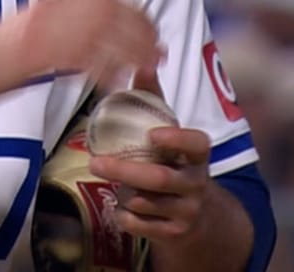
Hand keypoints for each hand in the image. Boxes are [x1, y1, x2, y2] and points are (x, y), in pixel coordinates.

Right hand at [0, 0, 160, 102]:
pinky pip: (83, 60)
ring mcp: (43, 31)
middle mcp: (49, 11)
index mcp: (48, 3)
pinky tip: (119, 81)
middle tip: (160, 49)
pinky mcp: (36, 55)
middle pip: (110, 12)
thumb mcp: (25, 32)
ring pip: (102, 34)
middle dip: (141, 30)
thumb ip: (54, 30)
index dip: (133, 12)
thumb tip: (84, 38)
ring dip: (132, 49)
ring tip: (150, 65)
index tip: (151, 27)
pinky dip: (106, 70)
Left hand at [89, 66, 213, 243]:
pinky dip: (125, 216)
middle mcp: (196, 183)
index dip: (178, 139)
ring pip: (148, 203)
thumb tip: (141, 61)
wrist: (196, 214)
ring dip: (123, 192)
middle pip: (161, 179)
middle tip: (95, 162)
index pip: (197, 144)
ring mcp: (186, 210)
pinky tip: (117, 207)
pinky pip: (141, 226)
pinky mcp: (174, 233)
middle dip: (126, 171)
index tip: (154, 134)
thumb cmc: (173, 161)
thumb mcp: (169, 132)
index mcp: (198, 155)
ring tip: (106, 179)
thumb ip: (153, 98)